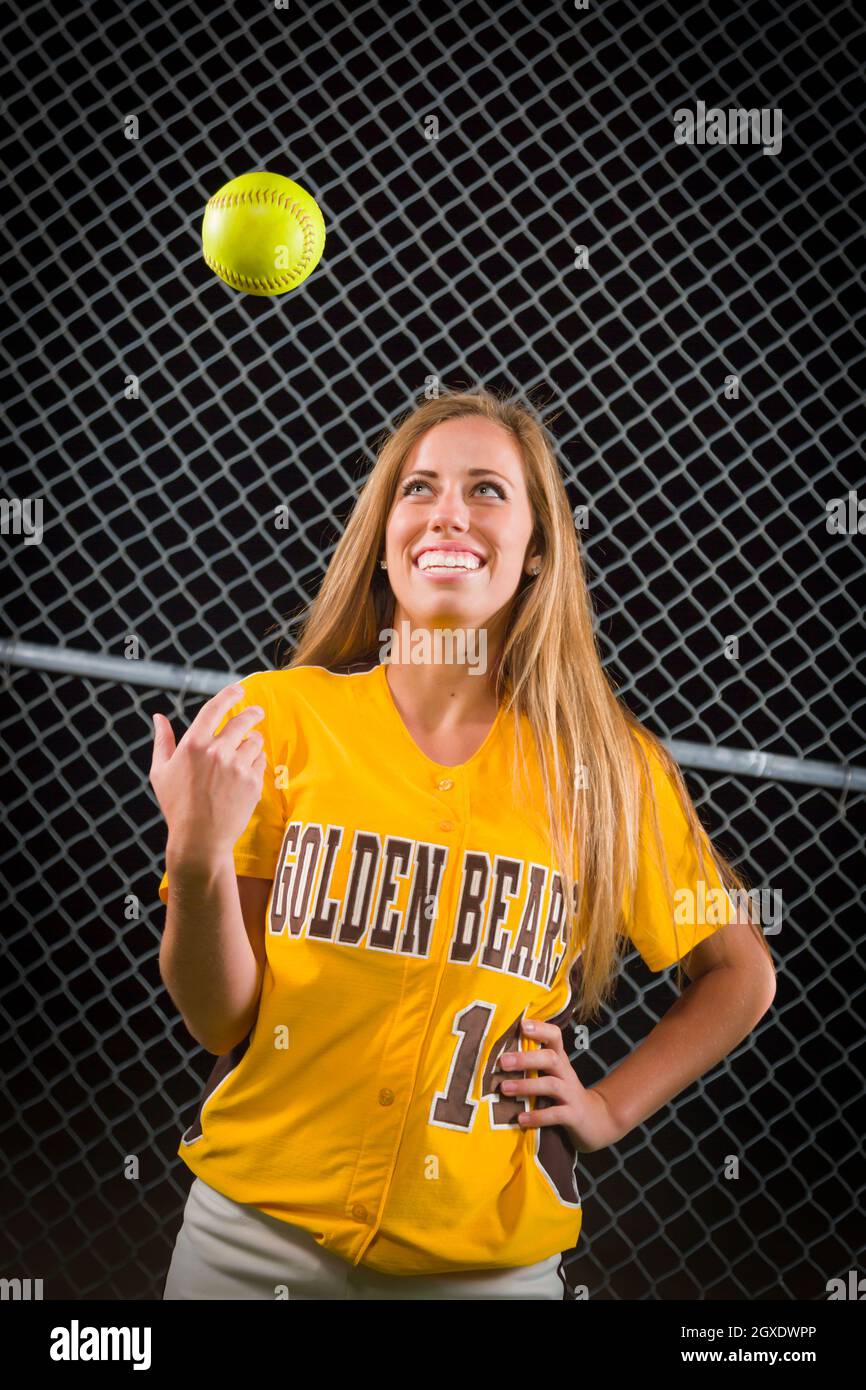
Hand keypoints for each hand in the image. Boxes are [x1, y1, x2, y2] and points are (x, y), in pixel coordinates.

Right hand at [149, 681, 266, 855]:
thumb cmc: (176, 805)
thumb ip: (162, 741)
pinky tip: (247, 771)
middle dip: (253, 713)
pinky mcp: (253, 782)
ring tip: (247, 749)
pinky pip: (261, 761)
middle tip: (257, 711)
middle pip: (243, 721)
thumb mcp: (160, 772)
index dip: (230, 694)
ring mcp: (237, 766)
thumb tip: (158, 717)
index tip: (239, 689)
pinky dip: (256, 762)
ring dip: (253, 741)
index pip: (215, 708)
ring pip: (255, 741)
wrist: (200, 838)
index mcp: (193, 744)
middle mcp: (217, 751)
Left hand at [496, 1017, 621, 1153]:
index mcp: (559, 1060)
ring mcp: (571, 1094)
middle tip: (502, 1061)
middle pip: (550, 1058)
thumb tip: (496, 1053)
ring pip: (551, 1085)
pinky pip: (556, 1114)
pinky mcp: (573, 1116)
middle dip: (526, 1059)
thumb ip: (532, 1063)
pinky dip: (538, 1116)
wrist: (595, 1120)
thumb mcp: (552, 1074)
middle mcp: (566, 1074)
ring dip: (526, 1086)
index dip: (540, 1029)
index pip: (555, 1036)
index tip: (521, 1024)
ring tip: (504, 1088)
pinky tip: (521, 1119)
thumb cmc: (563, 1093)